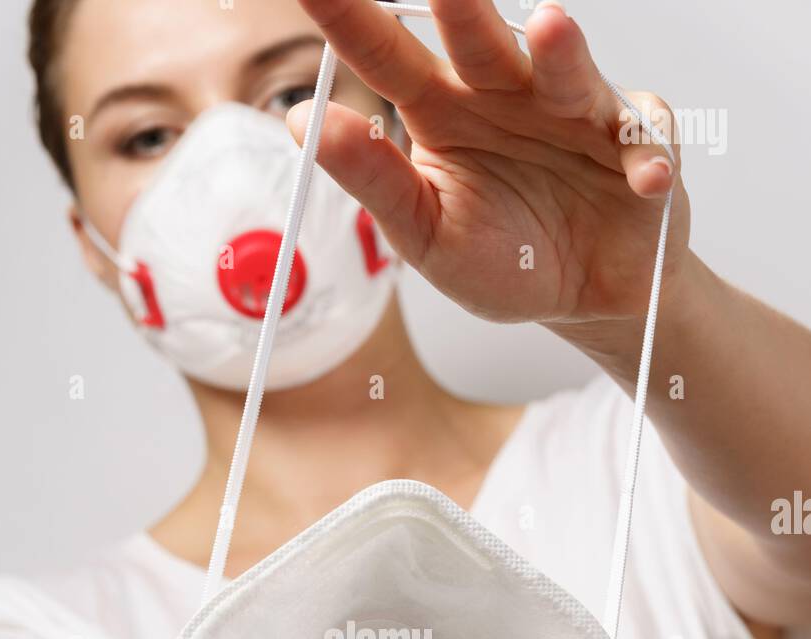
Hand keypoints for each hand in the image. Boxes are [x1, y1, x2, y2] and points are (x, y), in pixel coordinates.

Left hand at [288, 0, 689, 326]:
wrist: (584, 301)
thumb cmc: (505, 260)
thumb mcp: (424, 235)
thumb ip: (372, 180)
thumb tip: (302, 120)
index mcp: (442, 110)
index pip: (387, 56)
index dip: (350, 18)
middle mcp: (507, 94)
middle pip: (479, 41)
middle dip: (461, 5)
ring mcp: (576, 112)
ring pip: (568, 72)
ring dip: (563, 53)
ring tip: (551, 25)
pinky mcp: (638, 142)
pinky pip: (643, 142)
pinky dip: (645, 159)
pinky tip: (645, 179)